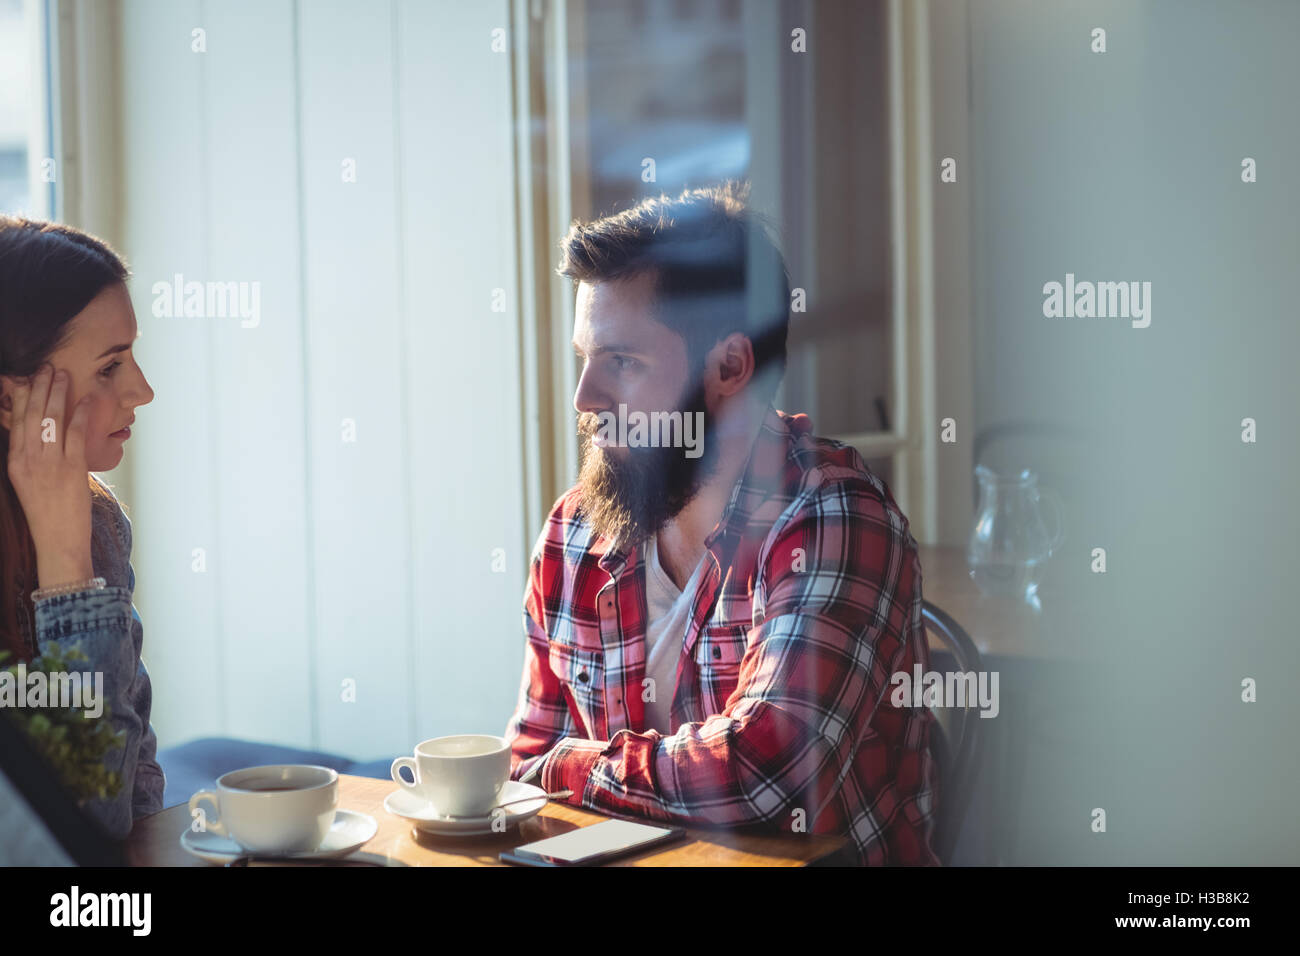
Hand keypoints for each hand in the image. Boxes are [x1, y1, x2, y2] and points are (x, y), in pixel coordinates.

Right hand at [5, 364, 93, 586]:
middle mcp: (28, 459)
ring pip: (51, 419)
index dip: (21, 396)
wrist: (57, 540)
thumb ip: (29, 456)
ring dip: (58, 393)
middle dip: (38, 387)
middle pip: (31, 414)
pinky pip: (77, 434)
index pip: (15, 421)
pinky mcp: (72, 468)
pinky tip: (87, 400)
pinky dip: (82, 414)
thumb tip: (37, 432)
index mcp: (15, 461)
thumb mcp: (28, 481)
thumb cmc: (47, 512)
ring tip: (62, 374)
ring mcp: (50, 463)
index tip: (26, 378)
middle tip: (46, 367)